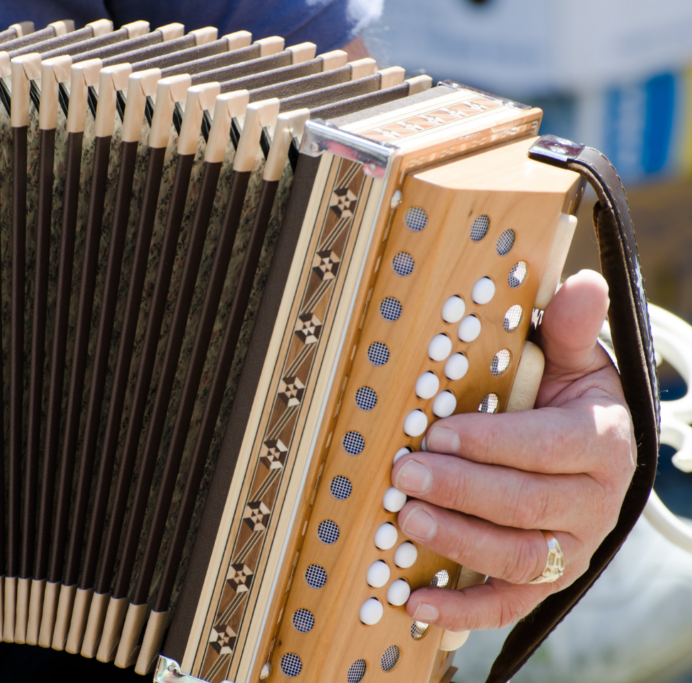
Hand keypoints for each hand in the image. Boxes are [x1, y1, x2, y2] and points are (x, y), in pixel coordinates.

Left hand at [390, 269, 635, 632]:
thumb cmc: (565, 402)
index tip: (438, 429)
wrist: (587, 459)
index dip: (493, 442)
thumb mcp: (572, 360)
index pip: (550, 447)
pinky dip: (462, 610)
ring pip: (518, 558)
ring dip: (457, 541)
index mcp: (603, 443)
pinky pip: (507, 605)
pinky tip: (415, 600)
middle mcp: (595, 503)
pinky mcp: (545, 582)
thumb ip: (569, 328)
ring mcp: (570, 549)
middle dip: (461, 489)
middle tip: (405, 472)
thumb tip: (580, 284)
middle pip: (527, 504)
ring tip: (405, 518)